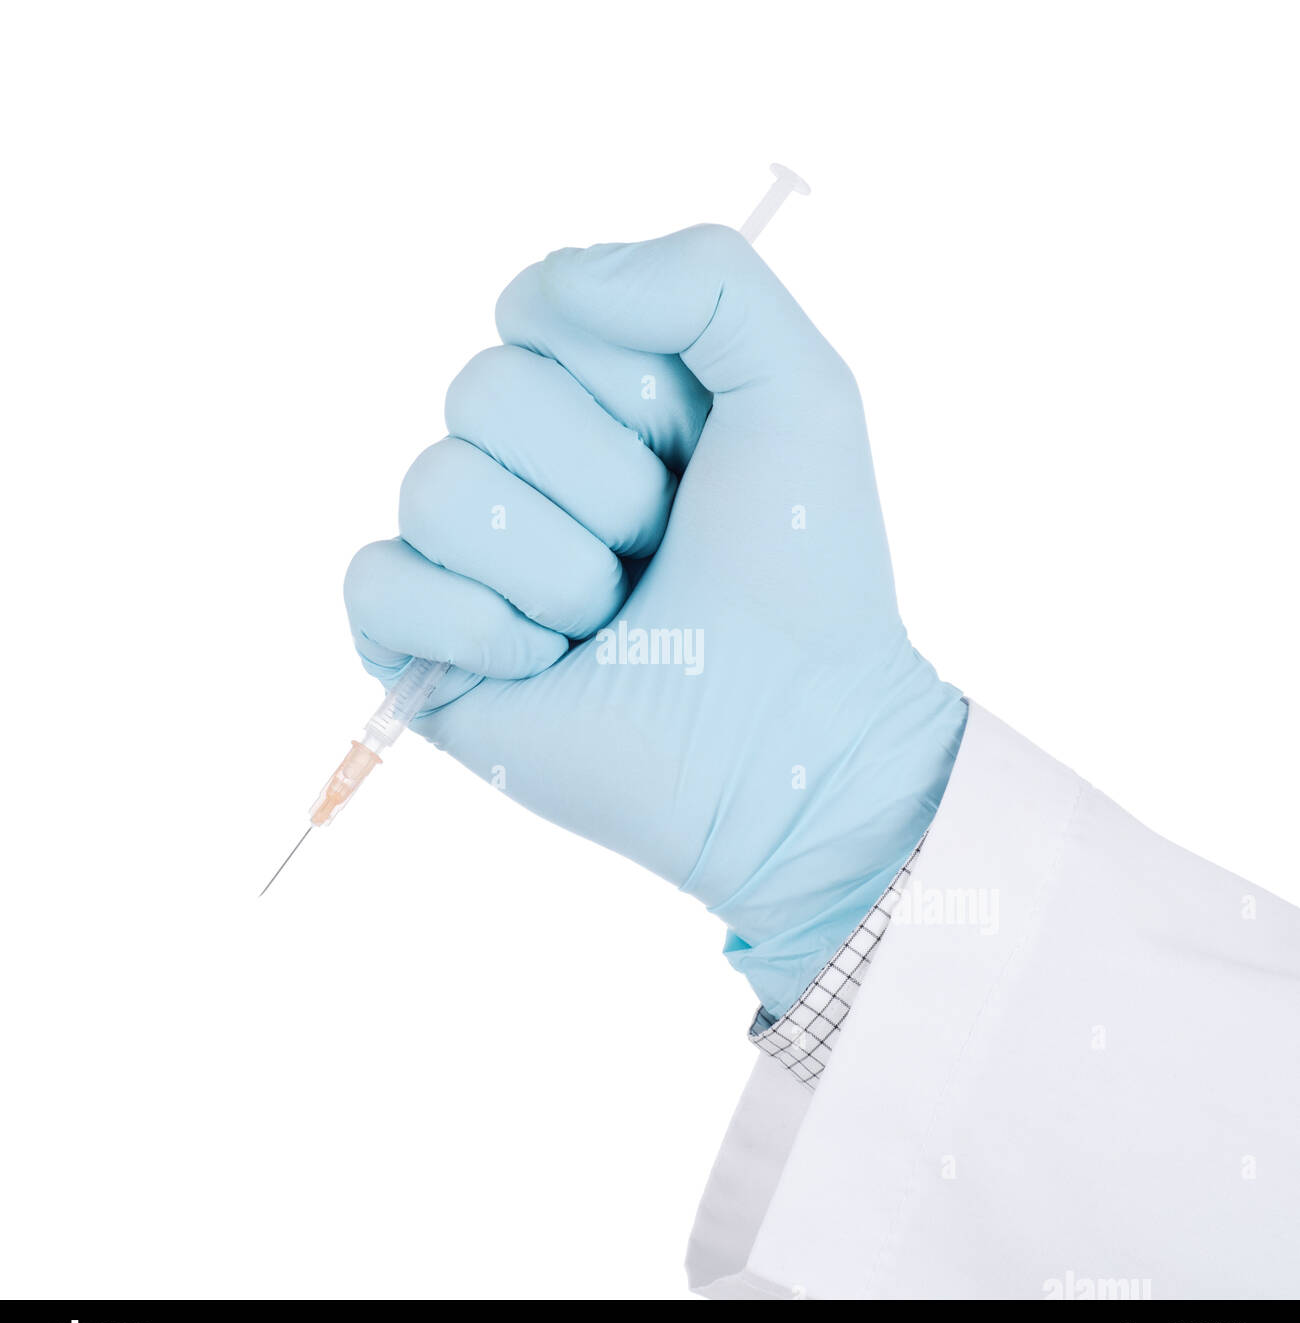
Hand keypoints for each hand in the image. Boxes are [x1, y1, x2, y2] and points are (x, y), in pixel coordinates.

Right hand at [344, 226, 966, 1015]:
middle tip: (660, 554)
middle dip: (602, 488)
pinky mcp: (424, 647)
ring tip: (616, 620)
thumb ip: (705, 277)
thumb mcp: (799, 388)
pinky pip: (378, 587)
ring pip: (436, 488)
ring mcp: (466, 556)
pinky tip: (545, 665)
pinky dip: (474, 629)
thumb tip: (535, 292)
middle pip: (480, 393)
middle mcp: (518, 464)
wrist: (796, 740)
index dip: (625, 383)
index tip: (694, 455)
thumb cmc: (806, 570)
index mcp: (593, 396)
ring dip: (558, 570)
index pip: (533, 308)